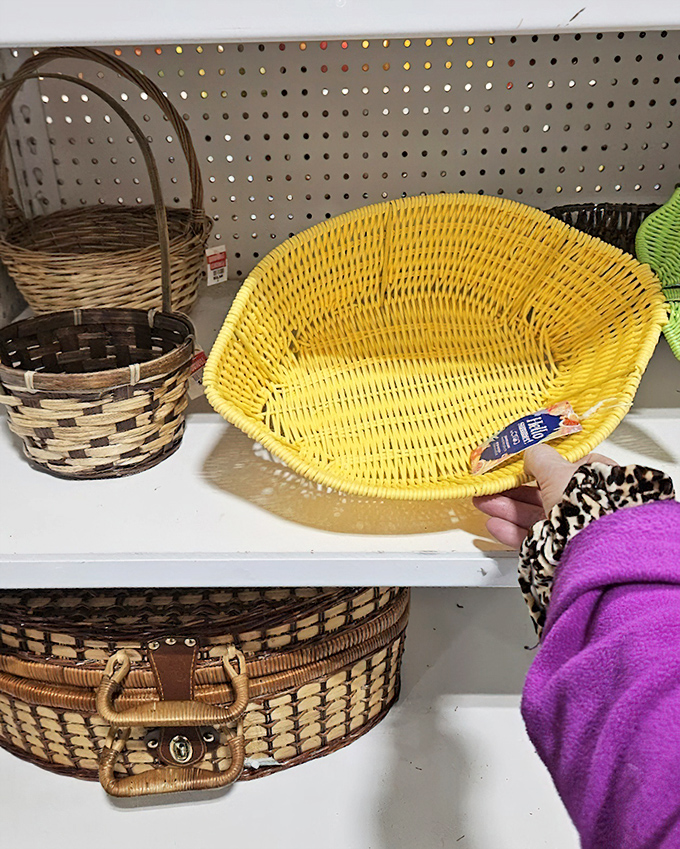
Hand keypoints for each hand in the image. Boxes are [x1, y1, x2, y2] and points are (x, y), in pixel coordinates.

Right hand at [472, 444, 614, 547]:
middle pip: (543, 493)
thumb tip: (531, 452)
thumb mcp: (558, 469)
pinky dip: (512, 530)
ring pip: (535, 515)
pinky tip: (496, 525)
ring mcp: (572, 527)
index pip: (565, 467)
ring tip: (484, 502)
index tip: (519, 464)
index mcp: (594, 479)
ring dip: (507, 508)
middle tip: (493, 485)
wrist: (592, 545)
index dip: (540, 465)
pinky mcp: (560, 548)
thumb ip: (540, 458)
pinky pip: (533, 536)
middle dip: (513, 489)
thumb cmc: (586, 503)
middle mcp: (585, 503)